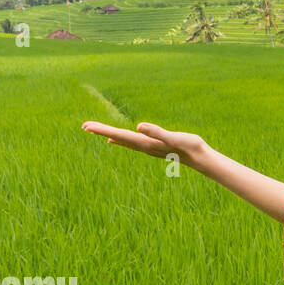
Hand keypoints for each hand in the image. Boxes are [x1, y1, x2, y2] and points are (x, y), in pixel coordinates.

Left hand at [82, 121, 209, 167]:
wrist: (200, 158)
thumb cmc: (189, 146)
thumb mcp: (173, 137)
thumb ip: (156, 132)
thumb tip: (138, 126)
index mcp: (145, 143)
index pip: (120, 135)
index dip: (103, 130)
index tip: (87, 126)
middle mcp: (143, 146)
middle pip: (117, 137)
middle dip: (100, 131)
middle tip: (83, 126)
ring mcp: (147, 147)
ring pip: (122, 140)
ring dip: (108, 134)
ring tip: (93, 131)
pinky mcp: (153, 145)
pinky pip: (130, 142)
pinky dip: (119, 139)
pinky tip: (114, 139)